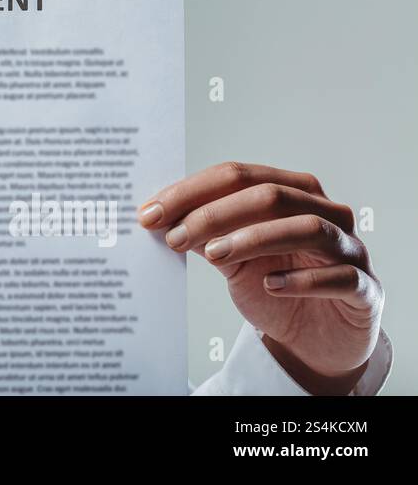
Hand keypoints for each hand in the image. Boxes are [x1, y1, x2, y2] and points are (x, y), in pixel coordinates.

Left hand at [138, 161, 383, 394]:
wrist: (315, 339)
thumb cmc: (273, 284)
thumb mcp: (231, 259)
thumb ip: (204, 236)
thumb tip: (158, 219)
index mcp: (292, 191)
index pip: (239, 176)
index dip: (191, 191)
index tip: (150, 213)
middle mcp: (325, 211)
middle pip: (270, 195)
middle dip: (214, 213)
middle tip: (173, 236)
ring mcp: (349, 249)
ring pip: (306, 227)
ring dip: (254, 238)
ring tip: (213, 254)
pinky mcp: (365, 289)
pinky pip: (339, 276)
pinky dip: (302, 279)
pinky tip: (269, 286)